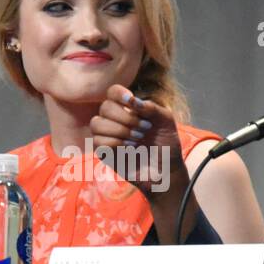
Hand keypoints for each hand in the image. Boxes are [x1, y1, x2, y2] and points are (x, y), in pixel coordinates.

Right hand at [89, 83, 186, 199]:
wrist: (166, 171)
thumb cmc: (167, 145)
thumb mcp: (166, 122)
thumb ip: (151, 107)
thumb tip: (132, 100)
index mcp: (129, 109)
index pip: (112, 92)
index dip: (118, 94)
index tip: (130, 102)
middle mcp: (116, 120)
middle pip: (105, 107)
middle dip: (125, 118)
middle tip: (144, 129)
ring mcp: (108, 136)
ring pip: (96, 124)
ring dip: (119, 131)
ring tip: (137, 140)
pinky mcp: (105, 153)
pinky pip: (98, 142)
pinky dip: (115, 144)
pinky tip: (130, 149)